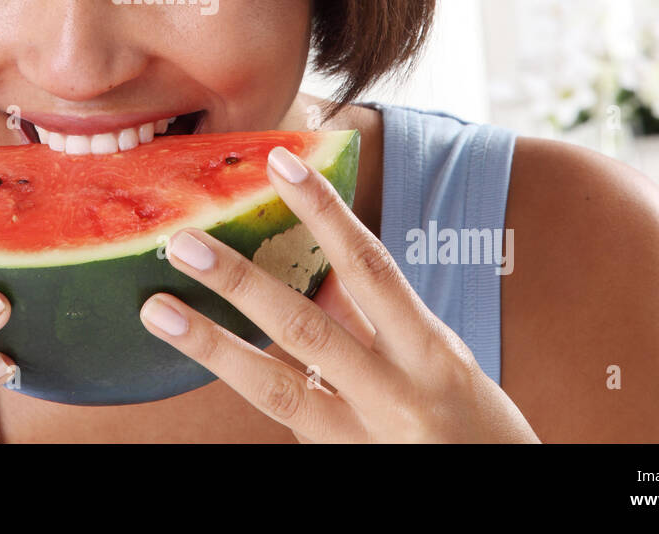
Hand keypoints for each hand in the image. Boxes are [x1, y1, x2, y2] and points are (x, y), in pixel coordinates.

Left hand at [139, 147, 540, 441]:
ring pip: (275, 387)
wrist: (500, 495)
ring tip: (158, 309)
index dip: (324, 212)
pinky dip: (244, 381)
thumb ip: (376, 315)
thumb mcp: (436, 356)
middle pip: (306, 327)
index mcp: (430, 351)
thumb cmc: (472, 421)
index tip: (281, 164)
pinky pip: (283, 416)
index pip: (369, 267)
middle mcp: (397, 394)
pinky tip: (203, 352)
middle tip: (182, 241)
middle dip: (240, 282)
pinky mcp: (339, 465)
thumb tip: (319, 264)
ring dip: (211, 345)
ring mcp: (363, 439)